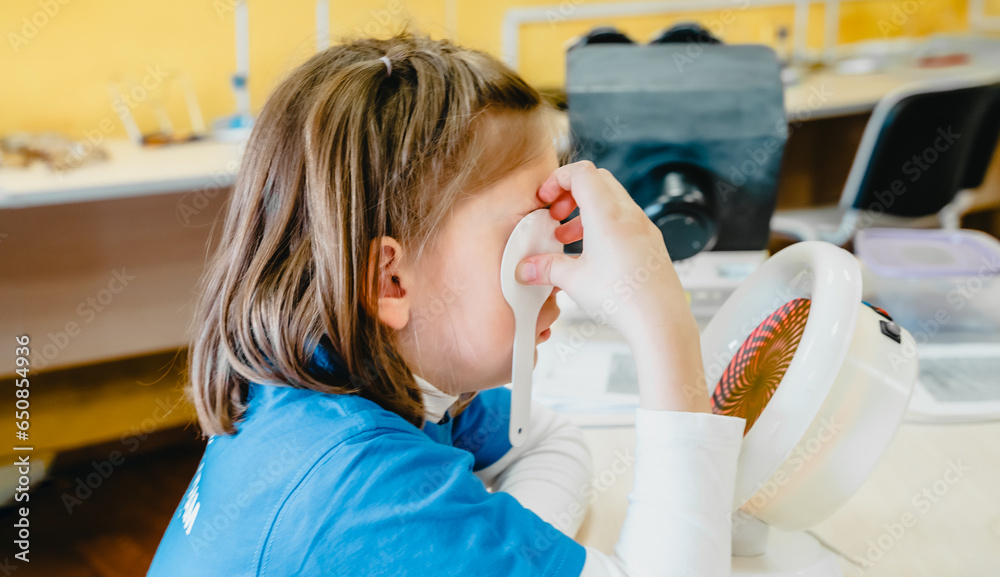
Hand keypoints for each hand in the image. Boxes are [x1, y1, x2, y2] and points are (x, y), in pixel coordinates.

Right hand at [516, 161, 709, 411]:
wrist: (660, 320)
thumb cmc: (624, 299)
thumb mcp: (573, 281)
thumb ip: (545, 269)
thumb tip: (526, 269)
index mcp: (607, 213)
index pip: (581, 172)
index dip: (557, 179)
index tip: (545, 198)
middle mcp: (629, 213)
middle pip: (597, 180)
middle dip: (571, 192)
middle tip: (556, 215)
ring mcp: (643, 227)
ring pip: (612, 200)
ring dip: (586, 210)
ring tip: (568, 237)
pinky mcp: (651, 242)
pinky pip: (624, 219)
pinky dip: (604, 224)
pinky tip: (592, 254)